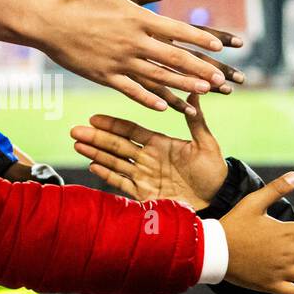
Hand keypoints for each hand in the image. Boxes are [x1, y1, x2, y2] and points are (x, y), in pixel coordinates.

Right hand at [33, 0, 243, 111]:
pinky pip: (132, 90)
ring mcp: (118, 61)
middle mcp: (132, 41)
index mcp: (136, 17)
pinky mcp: (104, 75)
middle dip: (200, 69)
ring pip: (158, 77)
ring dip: (183, 86)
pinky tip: (165, 107)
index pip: (176, 30)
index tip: (218, 46)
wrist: (42, 18)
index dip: (199, 39)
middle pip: (173, 58)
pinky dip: (149, 99)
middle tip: (221, 79)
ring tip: (204, 94)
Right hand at [70, 94, 227, 209]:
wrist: (218, 199)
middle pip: (117, 145)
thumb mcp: (205, 144)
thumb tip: (195, 93)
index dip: (113, 125)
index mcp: (160, 144)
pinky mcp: (145, 194)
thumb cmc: (214, 171)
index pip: (131, 131)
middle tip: (75, 130)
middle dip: (96, 138)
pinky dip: (108, 175)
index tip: (94, 118)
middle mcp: (148, 158)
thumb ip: (197, 121)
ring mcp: (144, 176)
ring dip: (96, 153)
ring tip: (77, 144)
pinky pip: (122, 183)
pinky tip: (93, 165)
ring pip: (115, 162)